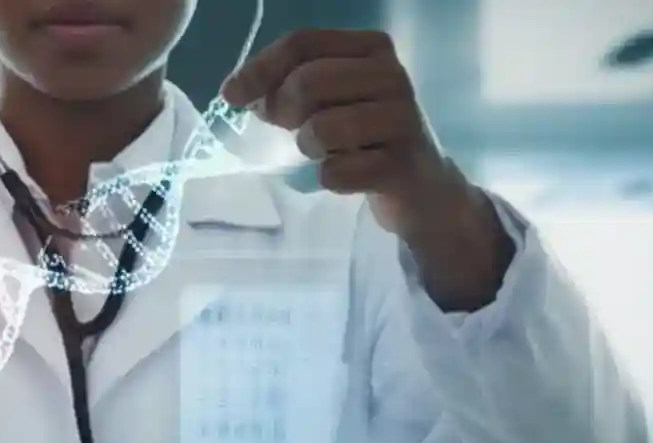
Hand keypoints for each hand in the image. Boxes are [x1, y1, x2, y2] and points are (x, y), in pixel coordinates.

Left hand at [221, 30, 511, 310]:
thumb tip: (237, 90)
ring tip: (325, 152)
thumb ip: (285, 87)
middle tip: (288, 128)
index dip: (259, 69)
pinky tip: (347, 175)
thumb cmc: (364, 137)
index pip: (303, 43)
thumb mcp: (327, 101)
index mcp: (371, 49)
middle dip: (283, 110)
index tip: (231, 95)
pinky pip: (337, 172)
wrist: (421, 189)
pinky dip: (329, 179)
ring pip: (322, 128)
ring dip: (309, 146)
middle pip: (308, 82)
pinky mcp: (401, 166)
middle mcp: (392, 75)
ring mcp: (402, 120)